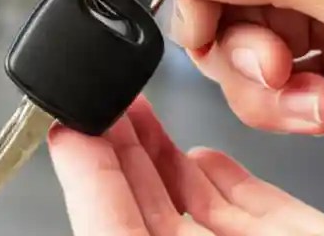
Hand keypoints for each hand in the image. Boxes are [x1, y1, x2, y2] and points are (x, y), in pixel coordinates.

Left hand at [49, 98, 323, 235]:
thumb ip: (122, 222)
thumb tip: (73, 157)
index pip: (110, 231)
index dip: (84, 177)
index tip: (68, 125)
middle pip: (146, 217)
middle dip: (120, 155)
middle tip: (100, 100)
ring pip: (197, 217)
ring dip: (164, 161)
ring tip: (137, 112)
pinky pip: (254, 221)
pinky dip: (226, 186)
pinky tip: (204, 155)